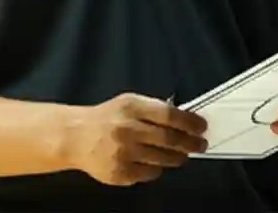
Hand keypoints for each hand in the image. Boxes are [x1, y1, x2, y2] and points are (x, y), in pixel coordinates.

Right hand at [65, 93, 209, 185]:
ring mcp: (124, 153)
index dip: (190, 122)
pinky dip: (157, 168)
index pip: (169, 115)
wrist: (75, 136)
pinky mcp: (120, 172)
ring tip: (181, 155)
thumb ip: (153, 109)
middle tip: (200, 145)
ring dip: (177, 157)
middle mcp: (127, 129)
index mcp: (131, 107)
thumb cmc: (106, 118)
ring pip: (163, 158)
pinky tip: (154, 162)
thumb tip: (185, 120)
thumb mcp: (128, 103)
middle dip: (190, 143)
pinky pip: (150, 173)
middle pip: (169, 139)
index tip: (202, 127)